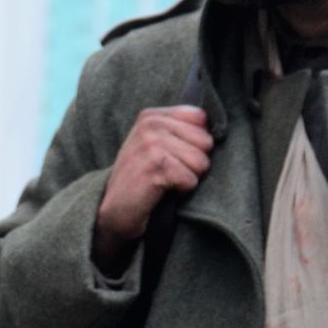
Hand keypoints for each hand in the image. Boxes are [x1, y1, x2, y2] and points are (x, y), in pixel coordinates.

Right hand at [92, 106, 210, 273]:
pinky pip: (191, 179)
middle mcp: (150, 125)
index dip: (195, 143)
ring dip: (188, 178)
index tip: (175, 155)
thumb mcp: (156, 145)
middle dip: (193, 162)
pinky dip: (181, 192)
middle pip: (205, 142)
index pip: (200, 119)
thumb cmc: (141, 178)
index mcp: (151, 116)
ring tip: (166, 182)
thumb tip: (212, 127)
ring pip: (201, 162)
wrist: (115, 210)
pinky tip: (163, 192)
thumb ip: (181, 130)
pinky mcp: (156, 167)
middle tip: (170, 172)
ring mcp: (151, 145)